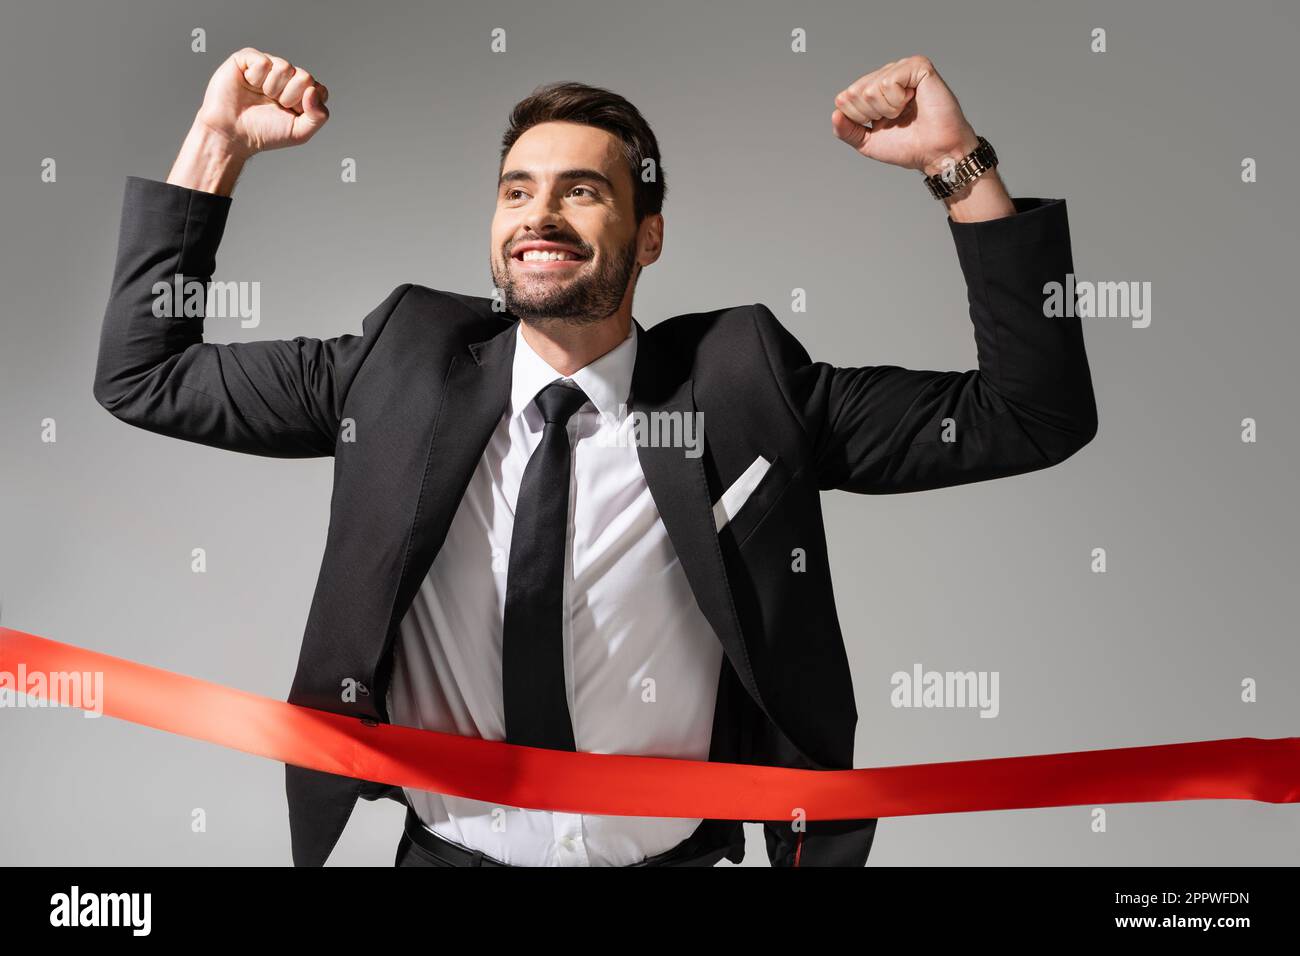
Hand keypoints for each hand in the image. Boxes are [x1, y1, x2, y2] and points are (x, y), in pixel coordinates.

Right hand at [193, 47, 329, 159]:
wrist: (233, 134)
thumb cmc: (264, 133)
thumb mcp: (300, 133)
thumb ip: (319, 116)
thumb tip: (314, 91)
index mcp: (300, 93)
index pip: (318, 88)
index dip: (305, 104)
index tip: (291, 113)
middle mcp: (286, 78)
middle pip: (305, 77)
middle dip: (290, 97)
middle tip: (274, 105)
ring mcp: (268, 67)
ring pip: (284, 67)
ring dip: (272, 88)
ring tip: (260, 95)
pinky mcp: (247, 59)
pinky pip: (263, 61)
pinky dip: (256, 78)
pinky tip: (248, 84)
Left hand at [831, 56, 977, 176]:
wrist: (935, 152)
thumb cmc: (908, 146)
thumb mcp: (867, 142)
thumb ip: (847, 130)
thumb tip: (835, 113)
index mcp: (875, 89)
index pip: (845, 98)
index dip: (858, 118)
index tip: (881, 125)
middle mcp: (888, 75)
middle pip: (855, 92)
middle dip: (871, 114)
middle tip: (895, 119)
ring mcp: (903, 68)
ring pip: (870, 88)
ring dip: (886, 109)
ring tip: (905, 111)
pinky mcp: (918, 66)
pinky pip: (890, 82)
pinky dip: (897, 100)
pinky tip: (912, 100)